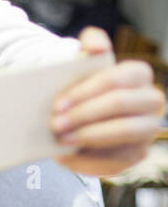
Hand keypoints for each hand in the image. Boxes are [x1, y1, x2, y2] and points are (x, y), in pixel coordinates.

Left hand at [51, 27, 164, 175]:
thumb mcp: (87, 65)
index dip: (85, 92)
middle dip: (84, 115)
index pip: (115, 79)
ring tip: (61, 140)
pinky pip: (116, 161)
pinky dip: (87, 161)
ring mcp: (147, 129)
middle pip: (119, 104)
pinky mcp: (137, 155)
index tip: (57, 104)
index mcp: (139, 74)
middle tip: (55, 125)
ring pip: (123, 132)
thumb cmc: (87, 89)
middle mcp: (151, 100)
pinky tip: (66, 158)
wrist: (90, 118)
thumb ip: (91, 45)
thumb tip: (94, 45)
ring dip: (88, 137)